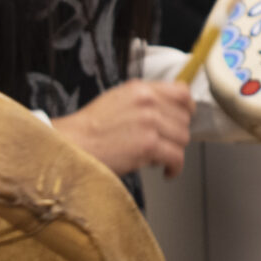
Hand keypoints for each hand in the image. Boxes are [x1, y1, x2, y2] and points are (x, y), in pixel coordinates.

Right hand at [55, 80, 192, 177]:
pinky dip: (174, 168)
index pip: (181, 92)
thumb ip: (143, 100)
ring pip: (183, 138)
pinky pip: (177, 157)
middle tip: (164, 144)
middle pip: (184, 119)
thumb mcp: (117, 100)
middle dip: (176, 134)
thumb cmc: (91, 128)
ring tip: (158, 157)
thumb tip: (168, 109)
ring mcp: (149, 122)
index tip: (185, 118)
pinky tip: (165, 171)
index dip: (187, 108)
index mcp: (140, 89)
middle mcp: (147, 102)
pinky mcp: (148, 145)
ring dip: (173, 151)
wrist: (73, 144)